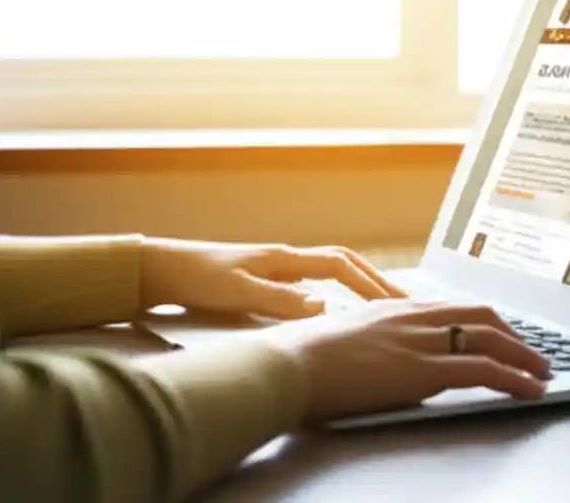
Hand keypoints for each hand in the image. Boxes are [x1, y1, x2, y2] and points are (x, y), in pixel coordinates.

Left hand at [137, 239, 404, 318]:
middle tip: (407, 302)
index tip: (394, 305)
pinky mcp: (267, 280)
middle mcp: (286, 260)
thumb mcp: (237, 292)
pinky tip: (340, 310)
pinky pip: (315, 282)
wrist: (162, 268)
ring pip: (332, 271)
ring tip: (384, 305)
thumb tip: (324, 305)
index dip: (370, 285)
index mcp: (284, 259)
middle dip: (376, 281)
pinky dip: (338, 292)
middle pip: (344, 263)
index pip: (340, 266)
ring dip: (360, 284)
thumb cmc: (195, 278)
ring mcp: (278, 268)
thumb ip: (279, 299)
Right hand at [269, 301, 550, 422]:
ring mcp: (419, 341)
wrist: (287, 365)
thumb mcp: (340, 338)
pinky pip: (483, 369)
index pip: (452, 307)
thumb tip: (378, 359)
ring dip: (524, 357)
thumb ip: (368, 342)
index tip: (502, 335)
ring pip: (490, 339)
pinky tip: (530, 389)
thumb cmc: (300, 358)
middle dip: (513, 335)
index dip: (485, 322)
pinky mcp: (422, 370)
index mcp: (392, 308)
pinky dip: (515, 378)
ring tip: (543, 373)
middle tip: (532, 354)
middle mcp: (411, 317)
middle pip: (480, 316)